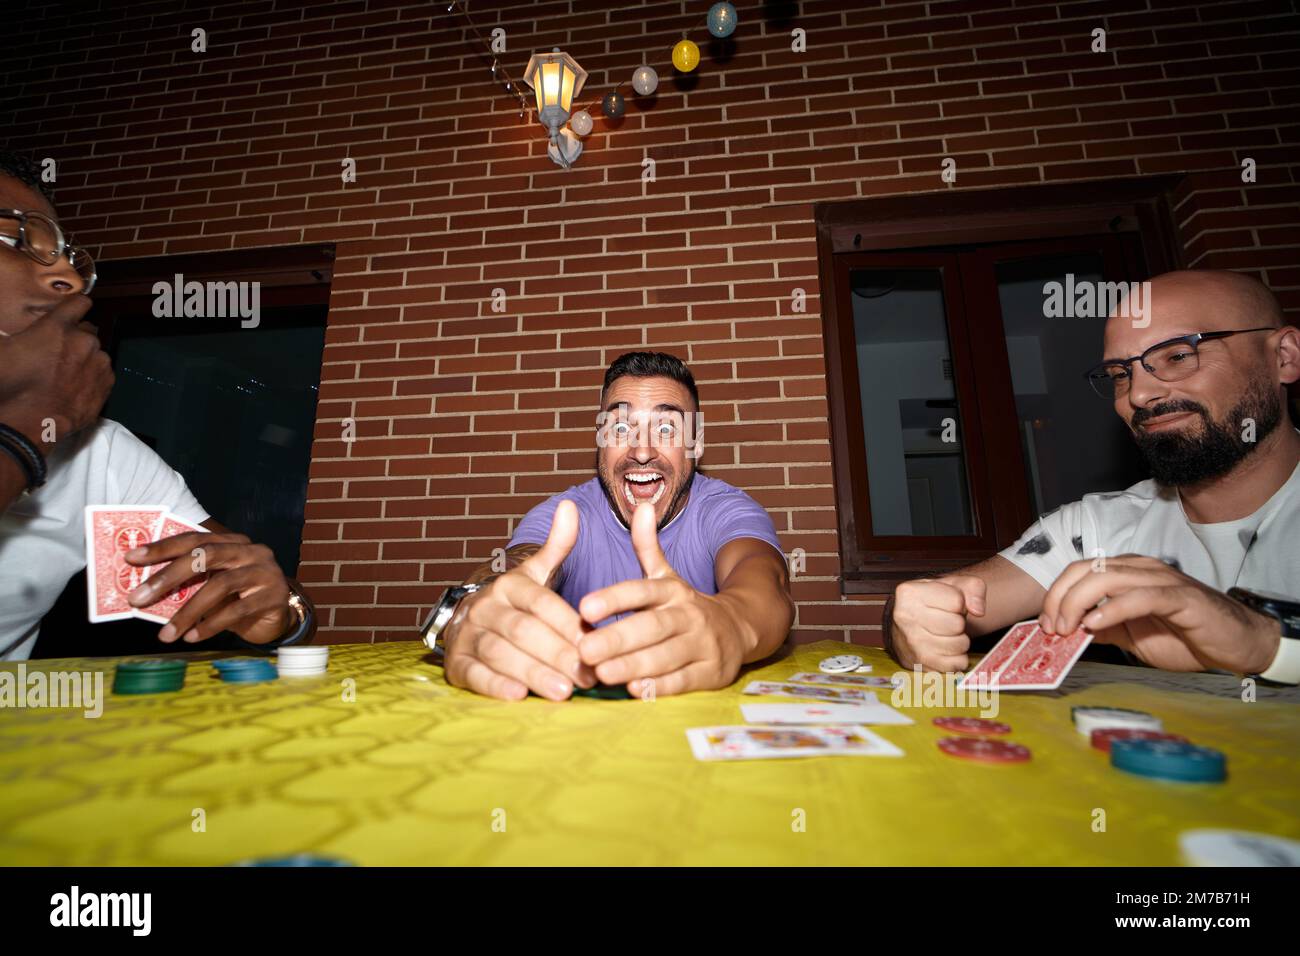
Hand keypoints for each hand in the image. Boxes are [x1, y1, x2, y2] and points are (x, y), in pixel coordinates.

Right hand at [0, 295, 113, 444]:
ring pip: (96, 354)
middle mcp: (84, 341)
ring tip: (66, 375)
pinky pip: (103, 374)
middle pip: (88, 331)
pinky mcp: (107, 384)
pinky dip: (92, 377)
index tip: (74, 311)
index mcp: (58, 327)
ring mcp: (99, 364)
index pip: (79, 303)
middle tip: (59, 354)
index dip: (76, 307)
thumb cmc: (10, 386)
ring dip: (85, 359)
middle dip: (76, 338)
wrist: (28, 421)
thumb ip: (21, 336)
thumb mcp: (3, 349)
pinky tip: (75, 387)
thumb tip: (25, 340)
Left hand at [124, 531, 292, 644]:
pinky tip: (192, 637)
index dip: (162, 547)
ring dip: (187, 611)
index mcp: (233, 541)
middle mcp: (251, 551)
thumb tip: (146, 591)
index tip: (131, 558)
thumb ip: (192, 581)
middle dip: (168, 576)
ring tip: (165, 634)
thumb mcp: (214, 584)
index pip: (194, 538)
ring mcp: (265, 573)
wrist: (279, 616)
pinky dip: (210, 625)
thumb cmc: (238, 598)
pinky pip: (237, 611)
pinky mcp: (273, 597)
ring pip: (220, 585)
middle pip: (206, 555)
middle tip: (138, 598)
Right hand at [442, 500, 592, 700]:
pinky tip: (519, 695)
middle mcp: (486, 607)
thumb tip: (570, 505)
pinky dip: (495, 685)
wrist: (469, 623)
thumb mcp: (537, 574)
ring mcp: (468, 635)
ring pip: (501, 653)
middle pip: (524, 631)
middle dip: (558, 655)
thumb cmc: (517, 604)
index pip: (542, 604)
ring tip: (563, 692)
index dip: (568, 626)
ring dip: (533, 673)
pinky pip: (475, 674)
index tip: (595, 647)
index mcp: (510, 584)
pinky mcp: (456, 664)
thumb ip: (557, 545)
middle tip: (587, 677)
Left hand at [576, 502, 746, 697]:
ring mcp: (703, 645)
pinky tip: (635, 690)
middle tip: (583, 650)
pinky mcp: (712, 673)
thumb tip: (640, 506)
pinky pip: (683, 680)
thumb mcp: (668, 575)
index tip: (584, 608)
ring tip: (601, 673)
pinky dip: (659, 686)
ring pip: (665, 656)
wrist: (740, 628)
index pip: (641, 591)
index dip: (614, 598)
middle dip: (617, 639)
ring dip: (633, 665)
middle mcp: (689, 615)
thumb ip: (648, 546)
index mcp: (672, 590)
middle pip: (651, 627)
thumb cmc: (686, 605)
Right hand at [889, 574, 986, 671]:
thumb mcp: (953, 585)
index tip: (947, 605)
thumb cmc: (932, 603)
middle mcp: (905, 618)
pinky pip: (955, 664)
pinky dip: (957, 658)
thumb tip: (978, 610)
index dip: (959, 604)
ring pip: (958, 645)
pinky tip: (946, 650)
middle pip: (957, 624)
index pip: (956, 601)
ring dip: (960, 641)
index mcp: (910, 594)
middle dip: (959, 623)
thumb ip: (974, 588)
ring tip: (947, 635)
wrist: (909, 626)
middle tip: (948, 621)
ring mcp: (911, 643)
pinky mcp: (920, 664)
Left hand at [1040, 555, 1281, 673]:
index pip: (1078, 571)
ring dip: (1079, 602)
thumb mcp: (1132, 636)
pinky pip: (1140, 597)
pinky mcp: (1181, 598)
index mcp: (1126, 573)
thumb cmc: (1185, 637)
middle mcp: (1140, 569)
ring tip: (1069, 629)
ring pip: (1107, 577)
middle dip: (1060, 598)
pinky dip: (1112, 608)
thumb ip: (1102, 629)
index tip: (1045, 624)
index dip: (1055, 595)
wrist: (1235, 644)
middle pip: (1085, 570)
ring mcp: (1160, 580)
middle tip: (1052, 629)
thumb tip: (1067, 633)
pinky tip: (1096, 624)